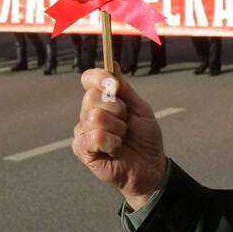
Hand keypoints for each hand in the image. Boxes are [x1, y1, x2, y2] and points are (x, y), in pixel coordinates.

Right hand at [73, 67, 167, 209]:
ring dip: (118, 129)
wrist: (150, 166)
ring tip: (122, 139)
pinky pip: (95, 136)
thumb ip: (124, 89)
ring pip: (96, 116)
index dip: (99, 77)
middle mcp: (88, 113)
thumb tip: (111, 64)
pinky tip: (115, 150)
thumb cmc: (144, 138)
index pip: (90, 79)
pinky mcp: (82, 149)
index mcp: (101, 100)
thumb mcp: (139, 108)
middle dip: (118, 110)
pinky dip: (112, 142)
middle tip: (126, 124)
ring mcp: (83, 131)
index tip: (114, 84)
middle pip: (93, 96)